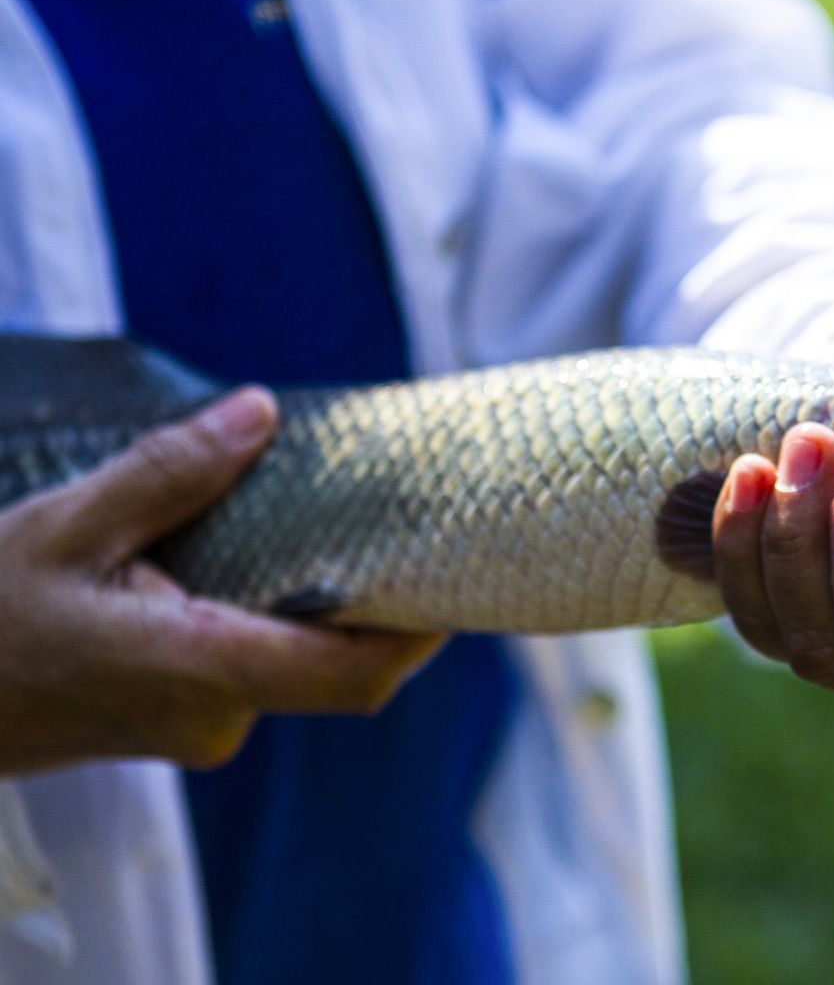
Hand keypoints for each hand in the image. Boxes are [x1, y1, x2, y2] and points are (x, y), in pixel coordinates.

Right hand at [0, 389, 445, 773]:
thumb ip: (170, 472)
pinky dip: (273, 619)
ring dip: (313, 603)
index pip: (351, 674)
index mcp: (197, 669)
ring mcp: (198, 732)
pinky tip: (260, 560)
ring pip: (292, 663)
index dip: (418, 632)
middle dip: (369, 598)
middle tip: (397, 519)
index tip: (456, 575)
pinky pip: (254, 670)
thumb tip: (260, 413)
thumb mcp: (64, 526)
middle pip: (332, 664)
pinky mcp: (180, 725)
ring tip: (327, 521)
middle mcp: (214, 718)